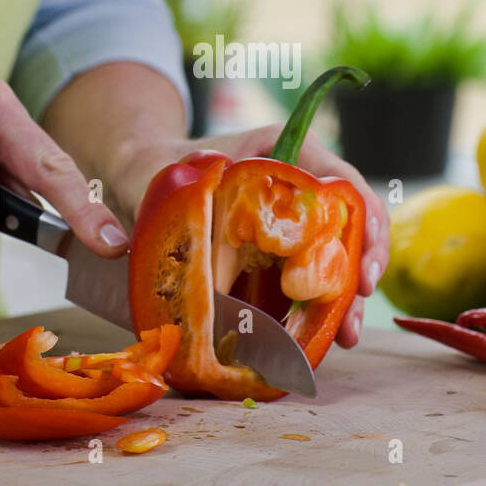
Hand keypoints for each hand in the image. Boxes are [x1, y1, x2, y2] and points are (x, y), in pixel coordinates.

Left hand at [110, 124, 388, 348]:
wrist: (145, 176)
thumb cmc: (156, 166)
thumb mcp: (158, 176)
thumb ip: (152, 201)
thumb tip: (121, 248)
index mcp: (282, 150)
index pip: (341, 180)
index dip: (362, 221)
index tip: (361, 266)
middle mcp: (297, 180)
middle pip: (351, 218)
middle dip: (364, 264)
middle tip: (358, 309)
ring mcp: (293, 213)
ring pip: (340, 248)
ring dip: (348, 293)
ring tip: (348, 335)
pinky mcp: (283, 244)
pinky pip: (316, 269)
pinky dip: (326, 299)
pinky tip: (328, 332)